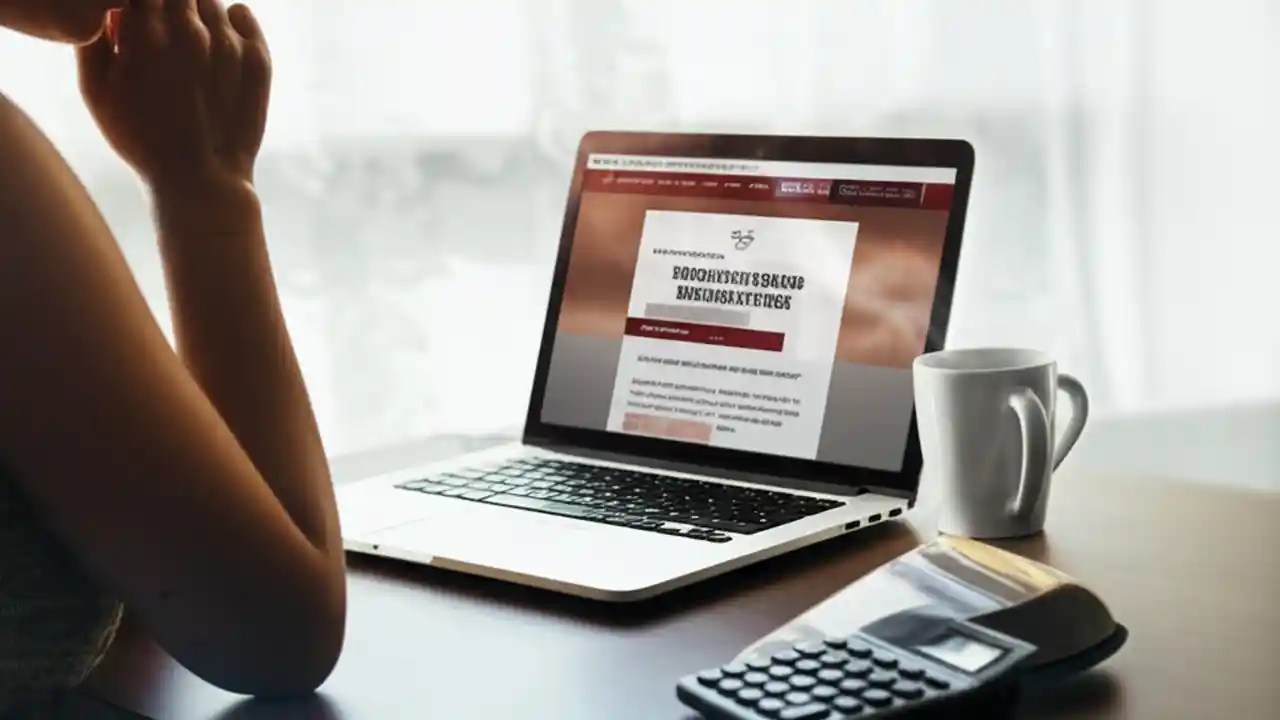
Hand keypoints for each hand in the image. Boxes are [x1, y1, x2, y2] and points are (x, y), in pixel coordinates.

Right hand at [77, 0, 270, 194]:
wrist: (201, 180)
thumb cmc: (141, 140)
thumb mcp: (97, 92)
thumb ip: (95, 38)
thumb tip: (109, 7)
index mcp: (146, 35)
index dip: (137, 3)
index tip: (136, 20)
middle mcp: (191, 32)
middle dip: (165, 4)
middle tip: (161, 34)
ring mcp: (229, 45)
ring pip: (209, 0)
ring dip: (196, 12)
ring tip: (188, 46)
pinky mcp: (257, 59)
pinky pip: (242, 14)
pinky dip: (230, 21)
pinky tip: (217, 46)